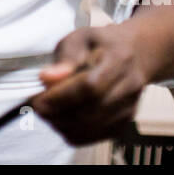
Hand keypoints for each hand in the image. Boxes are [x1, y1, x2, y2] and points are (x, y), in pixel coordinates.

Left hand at [31, 24, 147, 144]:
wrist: (136, 55)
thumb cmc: (102, 44)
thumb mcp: (81, 37)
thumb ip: (65, 57)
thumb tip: (47, 78)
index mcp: (119, 59)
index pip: (90, 86)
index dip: (61, 97)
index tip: (38, 98)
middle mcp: (129, 87)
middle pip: (89, 112)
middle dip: (56, 113)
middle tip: (37, 106)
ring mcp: (129, 109)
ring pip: (89, 129)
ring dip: (61, 125)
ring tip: (48, 111)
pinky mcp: (124, 124)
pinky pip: (92, 137)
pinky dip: (72, 133)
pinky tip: (62, 119)